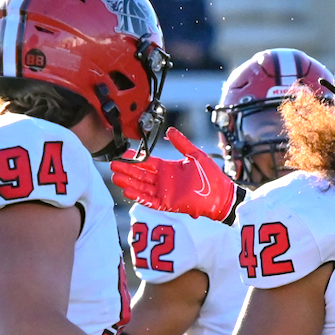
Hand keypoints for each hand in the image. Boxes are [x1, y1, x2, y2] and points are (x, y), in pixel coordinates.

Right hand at [110, 127, 236, 220]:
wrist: (221, 194)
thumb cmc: (211, 176)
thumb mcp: (195, 155)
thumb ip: (181, 143)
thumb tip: (170, 130)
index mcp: (169, 168)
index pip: (147, 163)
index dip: (135, 159)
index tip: (123, 154)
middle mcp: (164, 181)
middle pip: (141, 175)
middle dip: (127, 171)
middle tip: (113, 166)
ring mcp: (165, 193)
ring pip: (142, 187)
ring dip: (129, 183)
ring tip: (115, 178)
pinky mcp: (168, 204)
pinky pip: (150, 200)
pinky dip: (139, 196)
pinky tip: (128, 191)